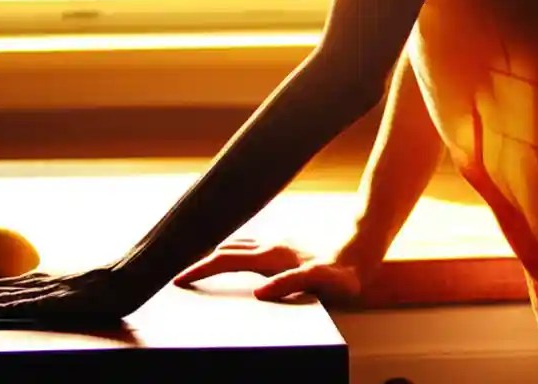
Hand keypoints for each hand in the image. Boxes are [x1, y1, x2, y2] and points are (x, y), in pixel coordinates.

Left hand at [0, 267, 130, 321]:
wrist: (125, 278)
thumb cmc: (104, 286)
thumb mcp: (71, 290)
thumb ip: (52, 293)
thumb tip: (39, 301)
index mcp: (39, 282)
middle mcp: (36, 284)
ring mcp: (44, 292)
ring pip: (2, 298)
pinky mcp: (55, 300)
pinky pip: (24, 304)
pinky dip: (3, 306)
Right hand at [173, 239, 362, 303]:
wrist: (359, 253)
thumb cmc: (341, 274)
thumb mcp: (320, 281)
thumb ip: (290, 285)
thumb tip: (260, 293)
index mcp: (271, 255)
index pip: (225, 260)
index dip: (200, 269)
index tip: (178, 279)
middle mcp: (269, 245)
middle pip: (224, 249)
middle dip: (199, 261)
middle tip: (179, 277)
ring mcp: (274, 244)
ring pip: (235, 244)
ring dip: (214, 255)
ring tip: (197, 268)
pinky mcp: (281, 246)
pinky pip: (247, 246)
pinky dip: (230, 252)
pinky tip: (231, 260)